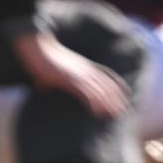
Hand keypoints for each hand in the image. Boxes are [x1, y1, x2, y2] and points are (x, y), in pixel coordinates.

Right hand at [11, 32, 130, 118]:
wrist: (36, 47)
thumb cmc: (41, 58)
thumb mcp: (52, 70)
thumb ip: (53, 80)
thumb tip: (43, 88)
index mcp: (85, 67)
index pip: (107, 76)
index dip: (117, 87)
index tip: (126, 96)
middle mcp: (85, 70)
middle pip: (106, 85)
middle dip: (116, 99)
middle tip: (123, 111)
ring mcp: (79, 74)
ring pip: (98, 90)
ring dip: (107, 103)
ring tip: (113, 115)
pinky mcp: (69, 79)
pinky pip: (84, 92)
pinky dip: (92, 102)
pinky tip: (96, 112)